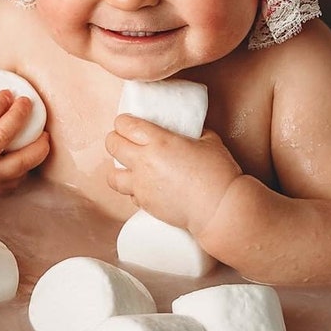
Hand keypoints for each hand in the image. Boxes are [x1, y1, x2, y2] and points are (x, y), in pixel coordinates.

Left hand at [104, 115, 243, 234]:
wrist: (219, 208)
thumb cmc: (218, 174)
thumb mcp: (210, 141)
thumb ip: (196, 131)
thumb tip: (191, 129)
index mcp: (159, 141)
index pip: (125, 125)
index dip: (123, 121)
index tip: (127, 122)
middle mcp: (144, 161)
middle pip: (112, 145)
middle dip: (115, 139)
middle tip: (124, 140)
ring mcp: (141, 185)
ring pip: (112, 175)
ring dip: (117, 168)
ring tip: (127, 166)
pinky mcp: (144, 203)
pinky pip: (128, 194)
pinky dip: (132, 189)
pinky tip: (143, 185)